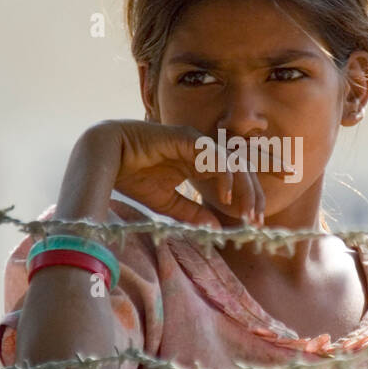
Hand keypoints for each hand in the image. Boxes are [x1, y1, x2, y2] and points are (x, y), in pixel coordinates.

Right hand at [78, 120, 264, 229]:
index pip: (235, 177)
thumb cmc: (134, 175)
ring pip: (234, 163)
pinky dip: (225, 176)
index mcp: (200, 164)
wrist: (108, 157)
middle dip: (255, 195)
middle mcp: (203, 152)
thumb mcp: (168, 203)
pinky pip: (215, 157)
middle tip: (259, 220)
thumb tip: (215, 229)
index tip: (257, 220)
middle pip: (242, 170)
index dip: (250, 196)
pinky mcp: (188, 139)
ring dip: (245, 189)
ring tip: (248, 213)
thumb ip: (191, 213)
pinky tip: (227, 197)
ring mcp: (198, 143)